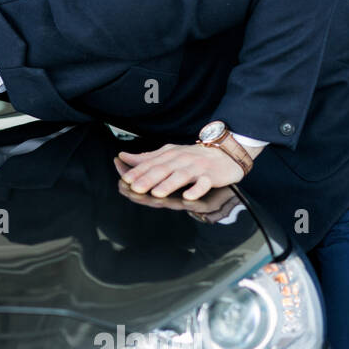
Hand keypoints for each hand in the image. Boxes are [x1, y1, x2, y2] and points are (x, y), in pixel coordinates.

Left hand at [114, 142, 247, 199]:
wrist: (226, 152)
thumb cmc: (193, 156)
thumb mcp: (168, 154)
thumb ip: (146, 158)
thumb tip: (122, 157)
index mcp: (169, 155)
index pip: (151, 163)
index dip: (138, 171)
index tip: (125, 180)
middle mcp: (181, 160)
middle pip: (163, 169)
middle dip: (148, 179)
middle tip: (135, 188)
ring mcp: (197, 168)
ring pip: (181, 176)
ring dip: (169, 184)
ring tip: (156, 193)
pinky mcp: (211, 176)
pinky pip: (204, 183)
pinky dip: (197, 189)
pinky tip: (188, 196)